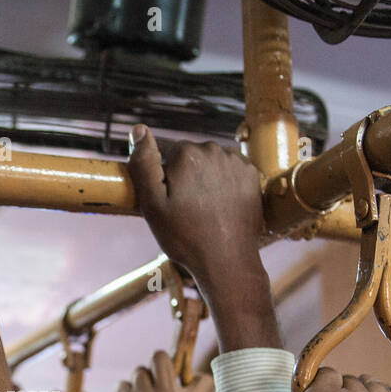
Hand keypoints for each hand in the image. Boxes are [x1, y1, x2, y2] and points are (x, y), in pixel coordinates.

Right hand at [127, 128, 278, 350]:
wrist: (227, 261)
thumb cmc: (185, 237)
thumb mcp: (152, 204)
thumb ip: (144, 164)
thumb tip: (139, 130)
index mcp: (187, 153)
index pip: (162, 149)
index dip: (158, 175)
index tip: (163, 199)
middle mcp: (214, 149)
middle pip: (187, 155)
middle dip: (181, 175)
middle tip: (181, 208)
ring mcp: (236, 161)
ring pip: (209, 162)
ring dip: (202, 178)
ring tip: (201, 209)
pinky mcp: (251, 175)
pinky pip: (228, 171)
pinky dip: (222, 183)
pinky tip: (218, 206)